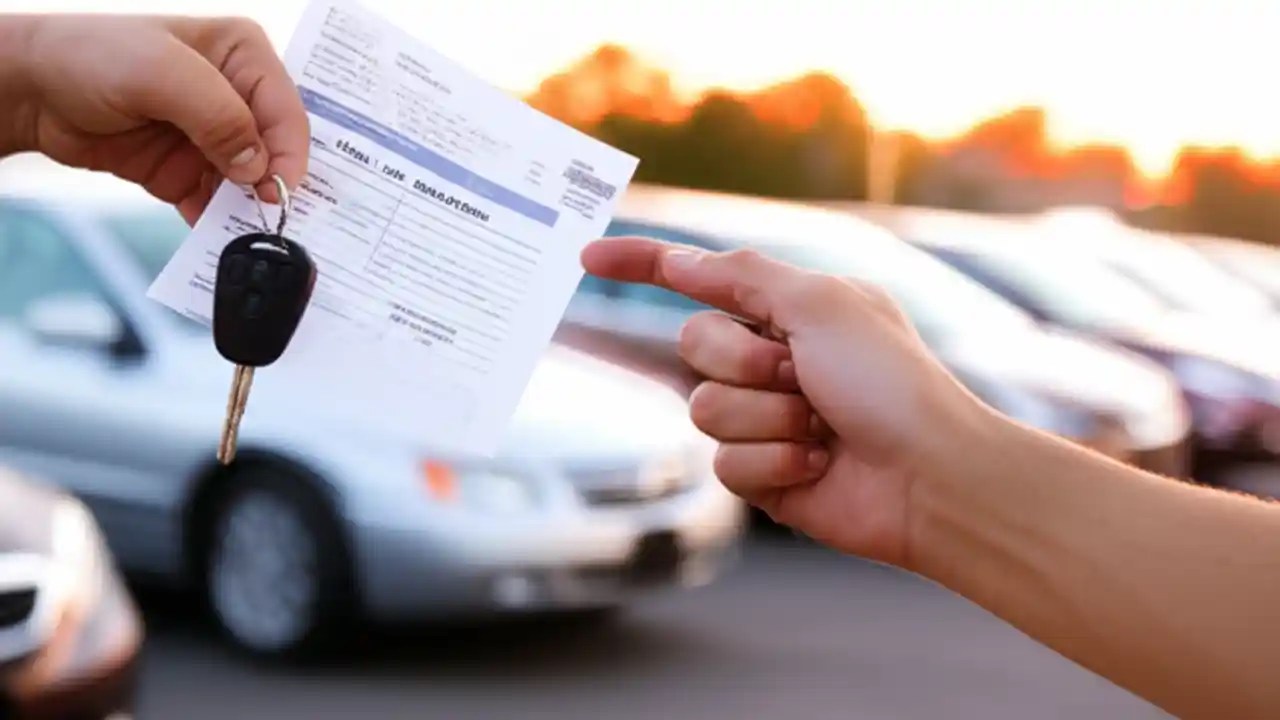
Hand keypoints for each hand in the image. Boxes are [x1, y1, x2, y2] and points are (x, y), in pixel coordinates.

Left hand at [1, 14, 308, 223]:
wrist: (32, 92)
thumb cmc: (91, 58)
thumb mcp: (161, 74)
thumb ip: (218, 116)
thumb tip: (258, 168)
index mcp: (242, 55)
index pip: (286, 108)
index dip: (289, 151)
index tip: (281, 189)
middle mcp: (236, 95)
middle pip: (276, 150)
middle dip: (279, 186)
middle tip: (280, 219)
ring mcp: (214, 137)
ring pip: (251, 183)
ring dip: (250, 211)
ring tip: (251, 237)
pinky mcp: (189, 170)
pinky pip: (216, 204)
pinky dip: (219, 224)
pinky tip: (219, 240)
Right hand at [582, 237, 989, 567]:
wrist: (928, 475)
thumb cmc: (890, 381)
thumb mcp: (821, 304)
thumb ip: (742, 276)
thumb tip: (680, 259)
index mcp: (788, 309)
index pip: (698, 279)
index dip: (642, 265)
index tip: (590, 256)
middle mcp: (772, 358)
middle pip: (693, 345)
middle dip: (745, 360)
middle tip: (802, 375)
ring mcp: (764, 417)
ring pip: (704, 409)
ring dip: (766, 417)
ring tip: (821, 426)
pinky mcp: (762, 472)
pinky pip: (723, 463)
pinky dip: (772, 461)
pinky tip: (817, 464)